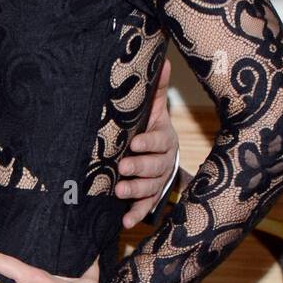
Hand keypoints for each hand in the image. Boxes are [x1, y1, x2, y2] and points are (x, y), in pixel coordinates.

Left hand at [116, 56, 177, 227]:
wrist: (159, 153)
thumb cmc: (150, 127)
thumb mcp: (153, 109)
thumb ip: (156, 89)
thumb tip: (162, 60)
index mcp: (164, 138)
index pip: (159, 141)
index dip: (148, 143)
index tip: (134, 143)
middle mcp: (164, 161)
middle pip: (155, 167)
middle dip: (139, 168)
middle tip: (122, 169)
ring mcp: (158, 181)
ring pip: (151, 188)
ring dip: (135, 192)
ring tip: (118, 192)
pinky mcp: (151, 197)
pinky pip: (146, 208)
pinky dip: (136, 215)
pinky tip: (125, 222)